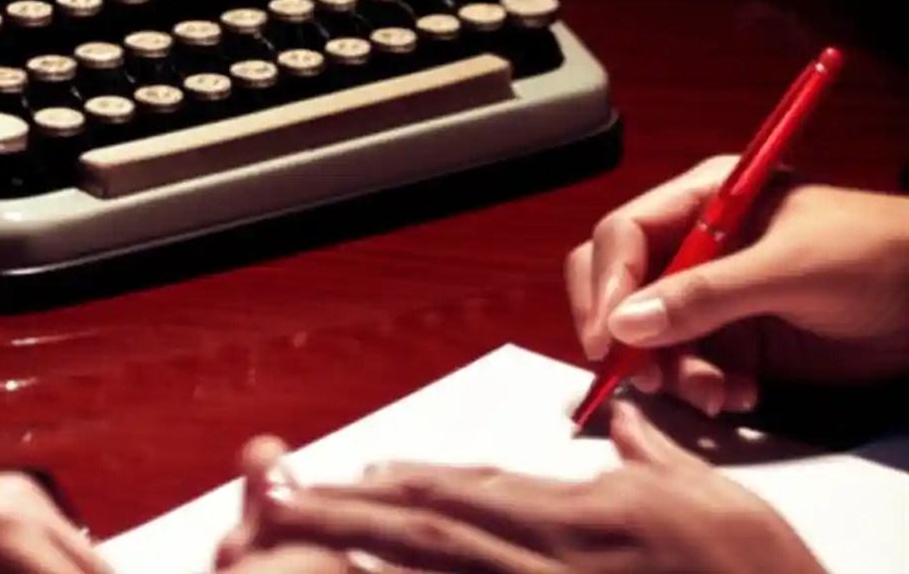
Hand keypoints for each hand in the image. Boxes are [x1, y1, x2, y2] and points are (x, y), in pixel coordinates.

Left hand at [238, 402, 826, 573]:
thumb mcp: (712, 497)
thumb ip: (655, 456)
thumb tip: (629, 423)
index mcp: (582, 513)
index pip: (472, 486)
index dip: (405, 480)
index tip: (355, 472)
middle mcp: (552, 559)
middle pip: (426, 529)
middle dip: (341, 514)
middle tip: (270, 499)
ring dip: (356, 559)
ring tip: (291, 544)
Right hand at [566, 155, 908, 415]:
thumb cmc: (877, 255)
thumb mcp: (791, 268)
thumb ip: (707, 294)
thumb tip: (624, 324)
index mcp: (703, 201)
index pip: (623, 236)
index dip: (606, 286)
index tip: (606, 339)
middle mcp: (696, 246)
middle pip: (619, 287)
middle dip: (624, 335)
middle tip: (641, 376)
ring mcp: (712, 296)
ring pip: (649, 337)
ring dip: (671, 372)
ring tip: (714, 394)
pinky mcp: (733, 341)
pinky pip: (687, 368)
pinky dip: (701, 388)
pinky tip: (738, 395)